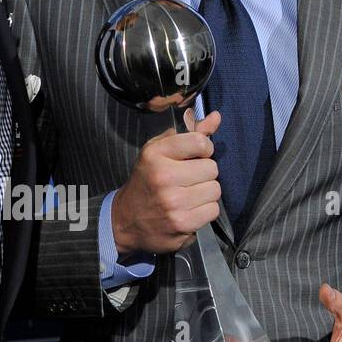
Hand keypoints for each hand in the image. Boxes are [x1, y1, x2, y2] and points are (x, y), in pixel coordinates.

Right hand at [111, 108, 222, 255]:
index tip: (195, 156)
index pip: (200, 142)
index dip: (203, 149)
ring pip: (215, 190)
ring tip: (189, 195)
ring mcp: (173, 203)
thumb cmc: (146, 182)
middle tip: (189, 180)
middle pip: (212, 168)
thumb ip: (189, 135)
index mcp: (156, 154)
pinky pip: (212, 210)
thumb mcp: (159, 152)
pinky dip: (204, 211)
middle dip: (204, 174)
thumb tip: (216, 117)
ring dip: (206, 193)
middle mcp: (164, 177)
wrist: (125, 221)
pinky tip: (189, 210)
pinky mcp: (182, 224)